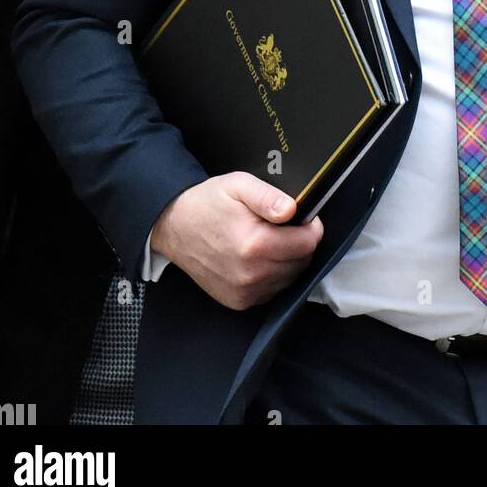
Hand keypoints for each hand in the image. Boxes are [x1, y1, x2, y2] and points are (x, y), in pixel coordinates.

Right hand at [150, 172, 323, 310]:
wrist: (175, 227)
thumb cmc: (207, 204)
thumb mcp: (238, 185)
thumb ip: (268, 196)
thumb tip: (292, 209)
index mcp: (254, 244)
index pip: (308, 244)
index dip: (312, 227)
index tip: (305, 218)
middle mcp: (250, 274)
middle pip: (301, 262)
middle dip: (301, 243)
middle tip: (284, 226)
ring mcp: (244, 292)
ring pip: (290, 278)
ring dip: (289, 260)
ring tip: (270, 240)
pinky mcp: (239, 301)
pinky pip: (273, 290)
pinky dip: (274, 275)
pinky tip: (260, 258)